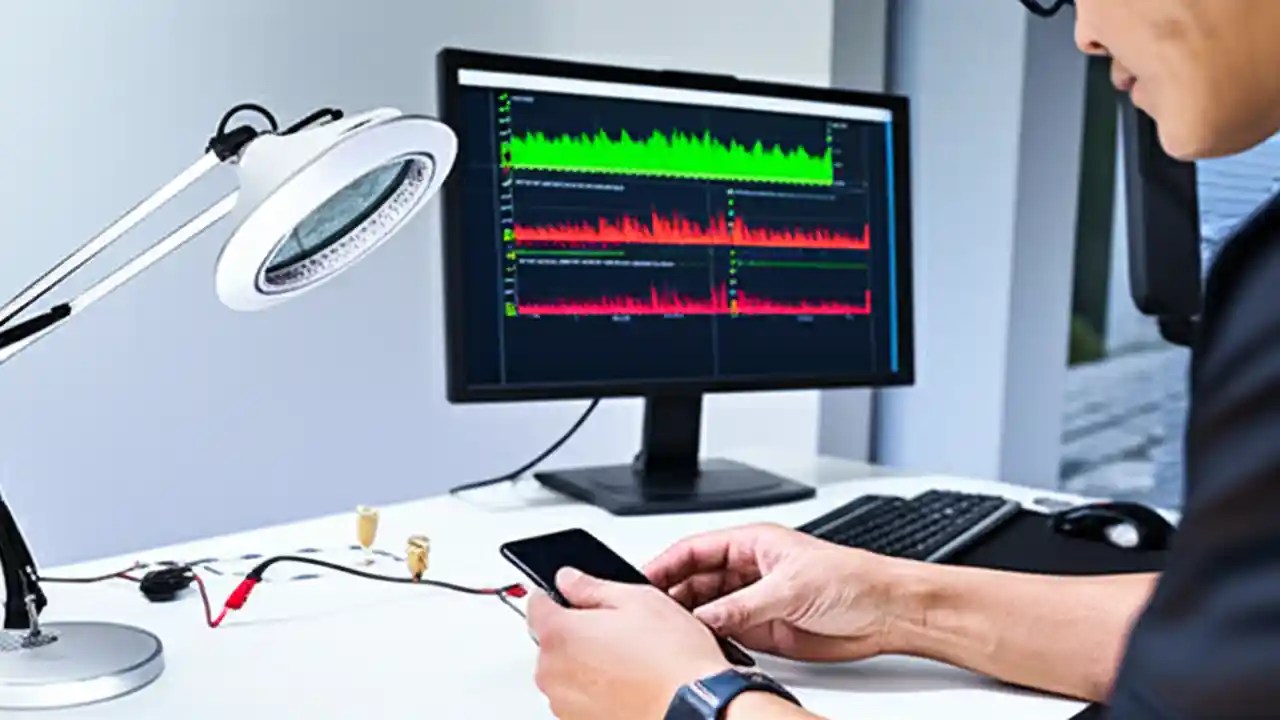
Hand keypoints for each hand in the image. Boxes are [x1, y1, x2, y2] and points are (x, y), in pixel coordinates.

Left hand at [527, 567, 730, 719]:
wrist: (695, 709)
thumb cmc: (672, 660)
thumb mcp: (638, 599)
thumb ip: (591, 586)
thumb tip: (569, 579)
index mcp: (559, 633)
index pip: (536, 602)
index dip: (557, 594)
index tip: (573, 596)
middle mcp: (552, 672)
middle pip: (550, 639)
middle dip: (575, 630)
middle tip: (617, 629)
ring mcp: (563, 703)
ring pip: (564, 670)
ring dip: (585, 662)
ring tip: (629, 659)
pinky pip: (578, 697)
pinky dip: (594, 690)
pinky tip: (627, 683)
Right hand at [645, 523, 912, 662]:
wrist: (885, 612)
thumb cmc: (852, 579)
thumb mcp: (790, 588)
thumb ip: (742, 605)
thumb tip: (704, 616)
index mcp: (752, 544)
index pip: (695, 549)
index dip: (666, 563)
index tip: (642, 580)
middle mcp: (749, 570)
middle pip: (695, 580)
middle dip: (671, 594)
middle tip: (649, 613)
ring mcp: (754, 600)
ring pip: (706, 608)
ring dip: (690, 620)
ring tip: (671, 632)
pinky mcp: (763, 629)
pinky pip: (725, 633)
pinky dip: (710, 640)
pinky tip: (701, 646)